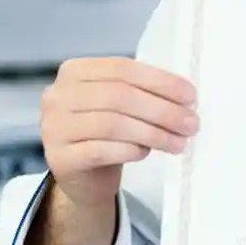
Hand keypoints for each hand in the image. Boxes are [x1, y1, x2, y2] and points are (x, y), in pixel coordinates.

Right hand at [40, 56, 198, 207]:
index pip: (122, 69)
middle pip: (118, 96)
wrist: (83, 176)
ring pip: (112, 124)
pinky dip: (130, 150)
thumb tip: (185, 97)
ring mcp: (54, 127)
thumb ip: (143, 92)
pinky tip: (146, 153)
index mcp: (75, 71)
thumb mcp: (121, 104)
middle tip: (191, 124)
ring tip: (178, 142)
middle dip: (161, 110)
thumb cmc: (107, 132)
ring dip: (153, 133)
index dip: (160, 81)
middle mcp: (58, 96)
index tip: (190, 96)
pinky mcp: (59, 158)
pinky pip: (101, 151)